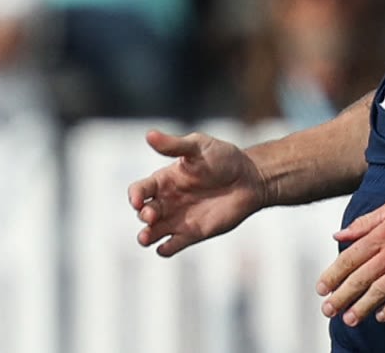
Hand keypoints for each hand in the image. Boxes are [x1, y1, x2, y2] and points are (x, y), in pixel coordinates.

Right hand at [128, 130, 266, 256]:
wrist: (250, 178)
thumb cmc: (223, 158)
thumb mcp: (198, 146)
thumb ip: (174, 145)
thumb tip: (149, 135)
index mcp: (165, 180)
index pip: (140, 190)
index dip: (134, 195)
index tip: (137, 200)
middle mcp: (168, 201)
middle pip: (144, 212)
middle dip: (144, 215)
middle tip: (151, 215)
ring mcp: (179, 218)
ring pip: (152, 232)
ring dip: (146, 236)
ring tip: (146, 237)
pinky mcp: (193, 234)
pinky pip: (172, 246)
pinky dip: (165, 249)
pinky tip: (165, 247)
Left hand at [317, 188, 384, 327]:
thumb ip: (365, 223)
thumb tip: (340, 234)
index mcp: (383, 233)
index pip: (351, 257)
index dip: (333, 274)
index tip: (321, 287)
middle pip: (361, 277)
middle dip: (341, 296)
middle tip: (327, 309)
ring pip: (380, 291)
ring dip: (362, 307)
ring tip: (349, 318)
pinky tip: (382, 316)